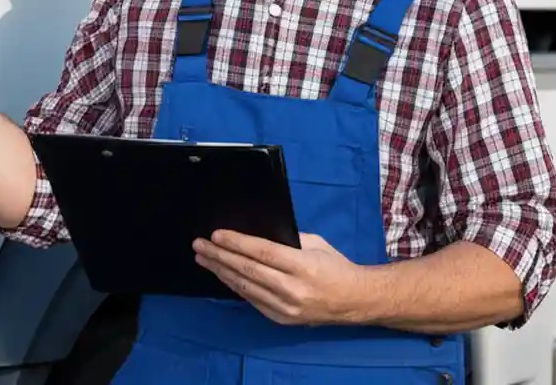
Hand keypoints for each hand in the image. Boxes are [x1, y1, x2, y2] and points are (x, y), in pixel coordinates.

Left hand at [193, 231, 364, 326]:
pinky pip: (252, 300)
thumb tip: (256, 236)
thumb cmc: (336, 266)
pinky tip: (223, 275)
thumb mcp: (316, 244)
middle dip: (219, 256)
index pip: (261, 252)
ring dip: (221, 272)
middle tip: (199, 246)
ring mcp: (285, 308)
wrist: (356, 301)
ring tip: (203, 259)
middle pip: (247, 270)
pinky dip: (235, 286)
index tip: (216, 235)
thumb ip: (287, 241)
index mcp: (302, 266)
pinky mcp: (281, 320)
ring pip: (245, 287)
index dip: (236, 243)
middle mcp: (292, 289)